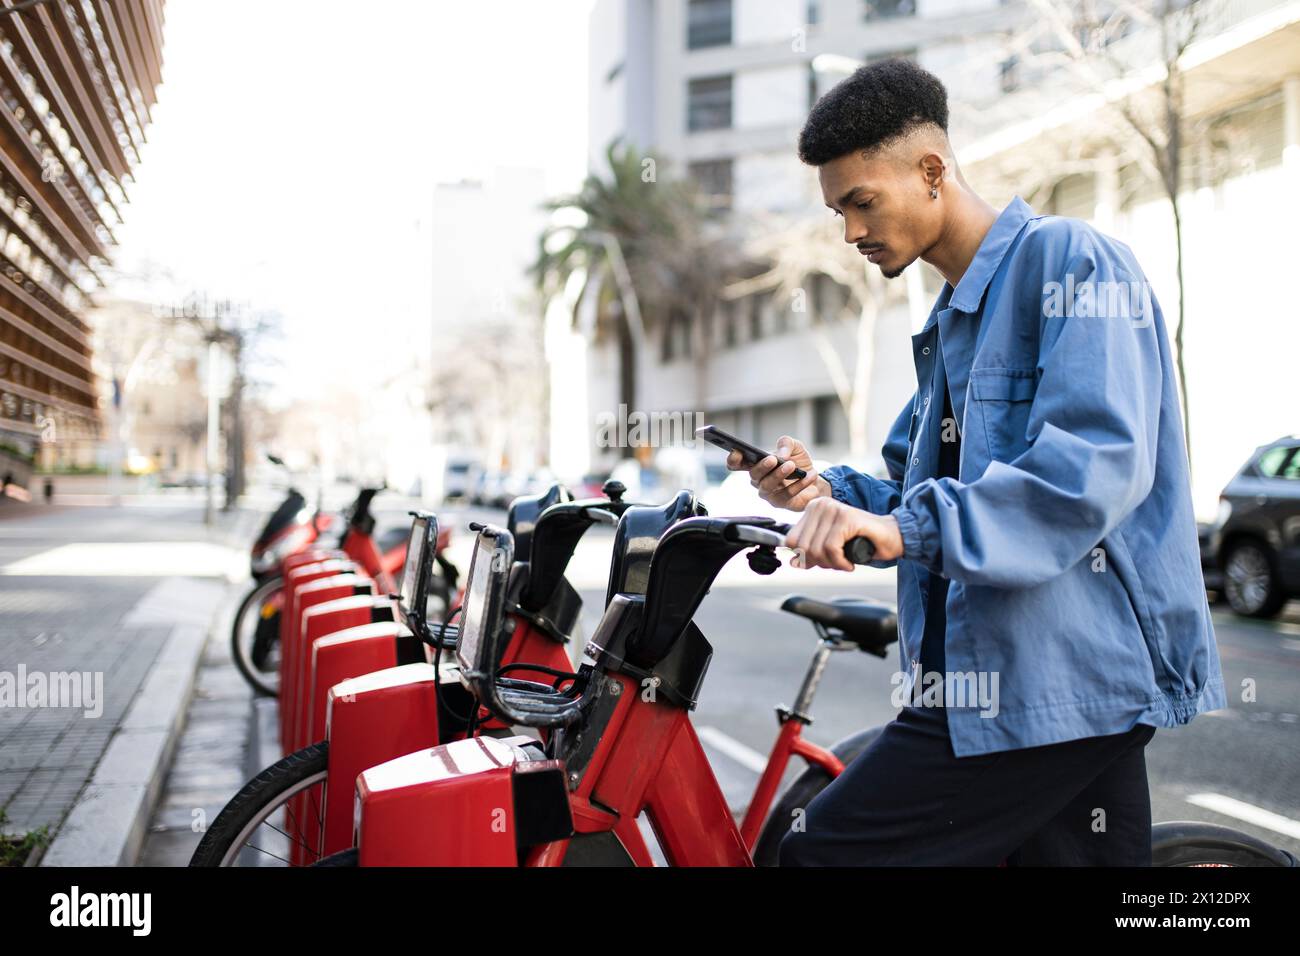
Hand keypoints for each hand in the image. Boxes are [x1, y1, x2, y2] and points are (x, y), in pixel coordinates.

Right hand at [726, 435, 829, 512]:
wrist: (814, 478)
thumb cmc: (799, 462)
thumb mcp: (795, 447)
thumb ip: (786, 444)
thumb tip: (781, 454)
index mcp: (756, 464)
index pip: (737, 463)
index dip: (733, 459)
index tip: (737, 453)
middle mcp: (758, 479)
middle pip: (754, 474)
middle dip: (762, 466)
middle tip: (773, 459)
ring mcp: (768, 492)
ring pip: (767, 486)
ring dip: (779, 475)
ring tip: (791, 466)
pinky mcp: (780, 502)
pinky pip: (786, 494)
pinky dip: (799, 484)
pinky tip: (809, 475)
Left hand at [785, 497, 903, 570]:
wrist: (894, 536)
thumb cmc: (862, 542)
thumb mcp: (829, 548)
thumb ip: (810, 552)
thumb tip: (792, 562)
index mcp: (813, 508)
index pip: (791, 540)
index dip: (805, 558)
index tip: (824, 560)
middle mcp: (821, 504)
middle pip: (802, 546)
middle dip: (819, 562)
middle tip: (837, 563)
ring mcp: (834, 509)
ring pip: (816, 549)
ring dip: (832, 564)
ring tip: (845, 563)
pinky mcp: (846, 518)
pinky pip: (831, 549)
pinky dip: (841, 562)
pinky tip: (850, 563)